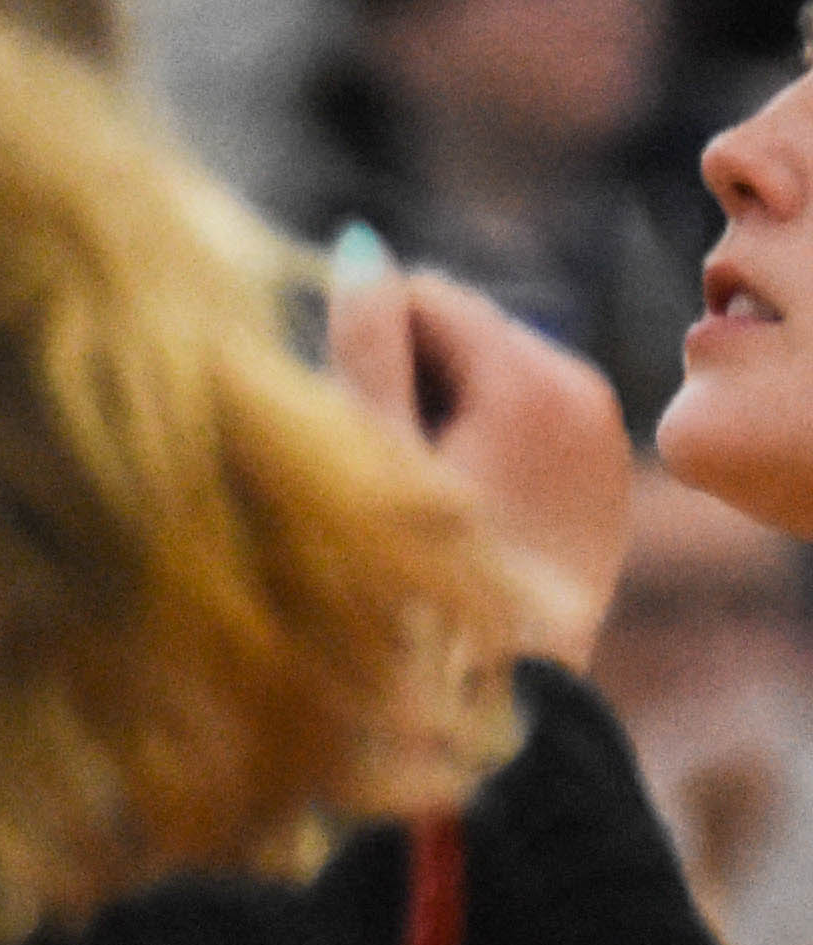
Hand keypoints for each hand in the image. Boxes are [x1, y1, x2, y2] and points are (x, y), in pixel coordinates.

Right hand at [327, 245, 630, 670]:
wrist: (499, 700)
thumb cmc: (414, 587)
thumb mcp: (369, 459)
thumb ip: (363, 344)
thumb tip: (361, 244)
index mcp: (529, 377)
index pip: (425, 293)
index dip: (363, 339)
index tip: (339, 414)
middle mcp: (585, 391)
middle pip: (466, 333)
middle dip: (410, 373)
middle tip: (376, 461)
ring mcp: (603, 437)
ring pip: (496, 377)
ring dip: (443, 409)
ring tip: (415, 490)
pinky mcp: (604, 480)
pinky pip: (530, 427)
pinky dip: (484, 445)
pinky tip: (459, 508)